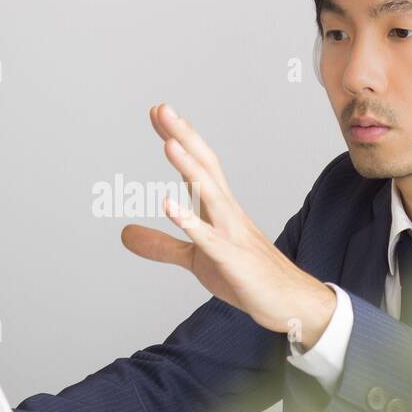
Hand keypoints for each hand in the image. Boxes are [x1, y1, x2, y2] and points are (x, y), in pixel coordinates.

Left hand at [120, 103, 336, 346]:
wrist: (288, 303)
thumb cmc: (246, 277)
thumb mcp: (195, 260)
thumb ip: (161, 245)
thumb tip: (123, 233)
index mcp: (218, 210)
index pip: (196, 165)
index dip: (177, 138)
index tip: (157, 113)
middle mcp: (227, 213)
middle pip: (205, 166)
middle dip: (184, 136)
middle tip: (161, 108)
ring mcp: (232, 234)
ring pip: (210, 194)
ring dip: (189, 167)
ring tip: (168, 143)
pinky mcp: (232, 259)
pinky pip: (208, 238)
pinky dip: (189, 221)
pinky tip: (169, 205)